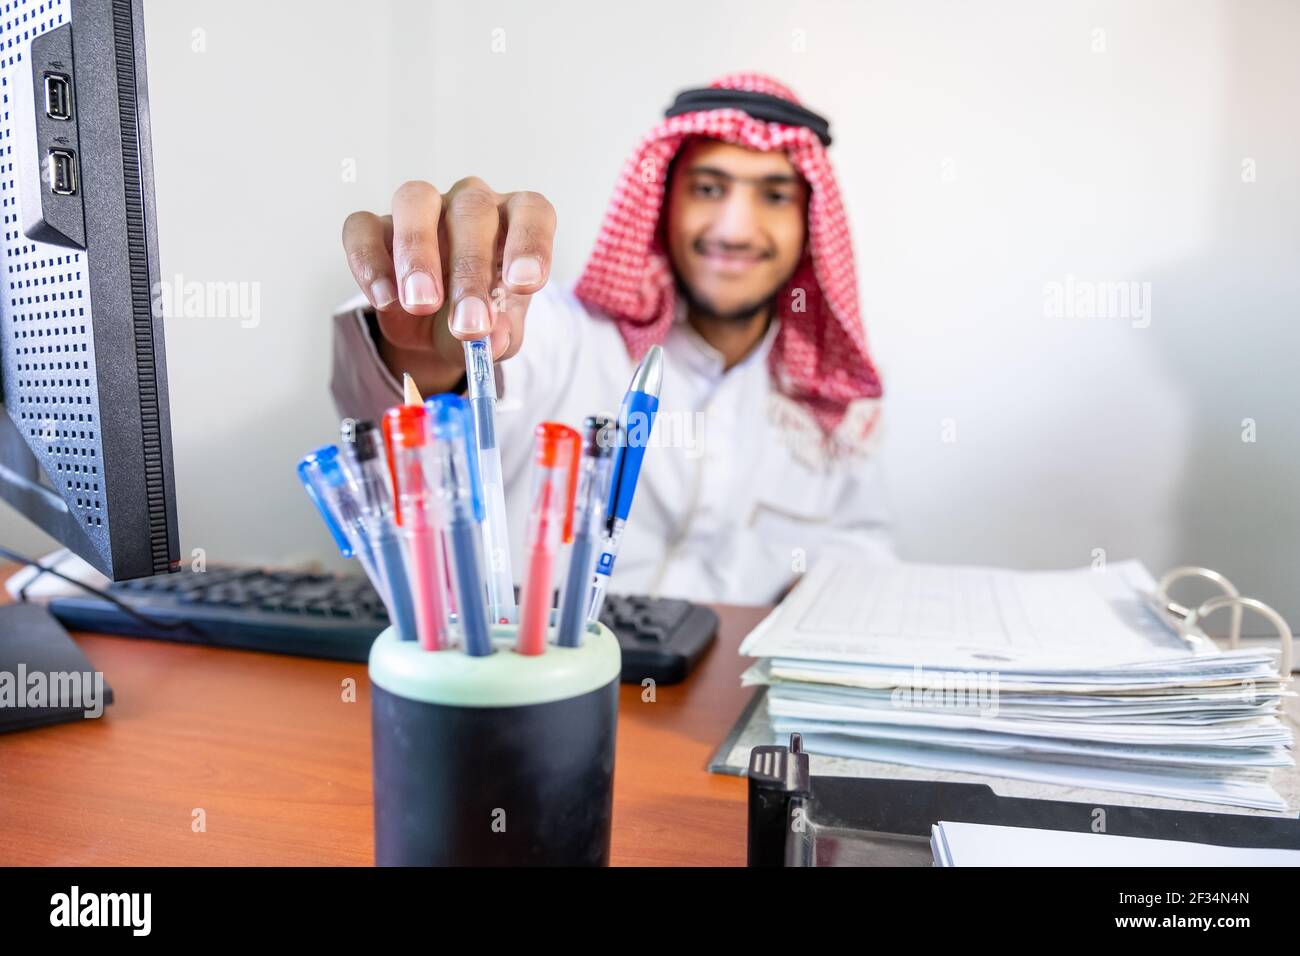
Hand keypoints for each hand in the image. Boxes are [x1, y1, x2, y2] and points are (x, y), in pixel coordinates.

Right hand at [341, 178, 555, 392]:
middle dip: (469, 270)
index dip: (530, 242)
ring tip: (420, 303)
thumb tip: (493, 339)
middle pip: (472, 210)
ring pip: (414, 199)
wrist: (439, 331)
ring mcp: (422, 209)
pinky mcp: (376, 226)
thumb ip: (501, 335)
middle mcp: (470, 204)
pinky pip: (363, 227)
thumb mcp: (498, 336)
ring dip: (416, 252)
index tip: (524, 284)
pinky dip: (370, 262)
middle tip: (468, 324)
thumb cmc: (480, 318)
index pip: (532, 211)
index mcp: (513, 221)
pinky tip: (383, 301)